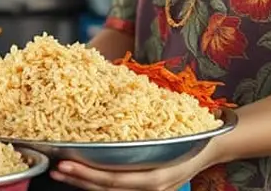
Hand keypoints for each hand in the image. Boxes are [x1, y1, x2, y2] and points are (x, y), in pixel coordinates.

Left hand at [50, 138, 221, 190]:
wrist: (214, 146)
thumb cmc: (192, 131)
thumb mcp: (171, 126)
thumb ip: (145, 122)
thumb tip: (118, 91)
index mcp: (156, 176)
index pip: (115, 179)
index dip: (88, 173)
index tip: (66, 162)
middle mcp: (152, 189)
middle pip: (108, 190)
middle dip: (79, 180)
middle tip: (56, 168)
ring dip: (83, 183)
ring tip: (61, 171)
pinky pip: (117, 190)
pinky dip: (97, 183)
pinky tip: (81, 174)